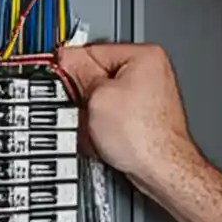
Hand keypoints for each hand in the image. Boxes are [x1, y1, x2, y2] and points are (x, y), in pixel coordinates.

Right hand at [56, 42, 200, 183]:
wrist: (163, 171)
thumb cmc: (145, 137)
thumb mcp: (98, 97)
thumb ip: (78, 74)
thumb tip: (66, 59)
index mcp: (144, 56)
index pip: (91, 50)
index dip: (70, 68)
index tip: (59, 80)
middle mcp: (150, 72)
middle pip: (96, 75)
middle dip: (84, 96)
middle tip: (86, 111)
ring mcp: (147, 96)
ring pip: (100, 99)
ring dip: (91, 115)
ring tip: (99, 128)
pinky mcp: (142, 117)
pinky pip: (110, 116)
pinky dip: (102, 127)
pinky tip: (105, 138)